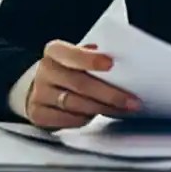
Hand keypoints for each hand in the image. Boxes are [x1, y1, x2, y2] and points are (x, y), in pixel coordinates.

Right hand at [26, 40, 140, 128]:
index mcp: (54, 51)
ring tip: (124, 110)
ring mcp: (39, 94)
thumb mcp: (77, 57)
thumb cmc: (68, 70)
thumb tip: (122, 63)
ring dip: (104, 108)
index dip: (90, 60)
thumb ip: (93, 57)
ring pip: (76, 104)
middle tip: (131, 100)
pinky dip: (87, 119)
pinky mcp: (39, 115)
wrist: (39, 89)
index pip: (70, 54)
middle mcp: (44, 71)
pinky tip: (102, 116)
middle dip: (109, 94)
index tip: (111, 64)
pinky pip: (69, 119)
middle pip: (79, 84)